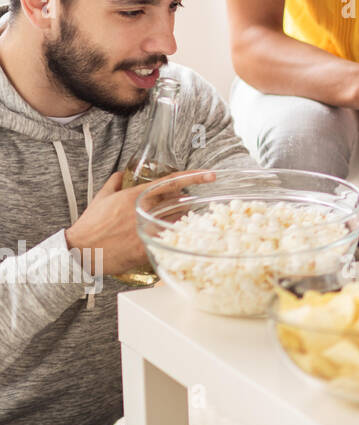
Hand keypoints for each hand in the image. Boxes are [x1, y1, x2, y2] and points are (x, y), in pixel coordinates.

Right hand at [67, 170, 215, 274]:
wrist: (80, 251)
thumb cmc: (91, 225)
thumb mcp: (101, 197)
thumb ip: (114, 182)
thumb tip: (122, 173)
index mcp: (135, 196)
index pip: (171, 182)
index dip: (194, 176)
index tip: (211, 174)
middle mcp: (144, 210)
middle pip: (178, 202)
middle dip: (184, 203)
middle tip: (184, 206)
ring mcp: (147, 229)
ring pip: (177, 221)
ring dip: (181, 220)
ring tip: (176, 222)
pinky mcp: (147, 247)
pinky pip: (169, 240)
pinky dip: (173, 238)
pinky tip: (174, 239)